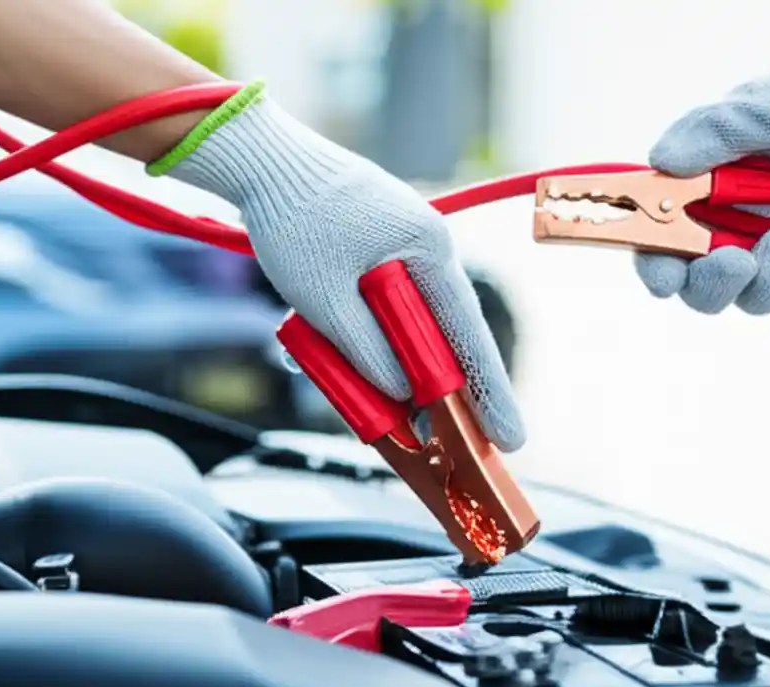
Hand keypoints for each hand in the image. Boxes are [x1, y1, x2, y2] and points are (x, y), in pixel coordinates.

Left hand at [157, 86, 523, 450]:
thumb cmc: (292, 219)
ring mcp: (401, 240)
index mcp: (429, 248)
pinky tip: (375, 370)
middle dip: (451, 389)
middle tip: (467, 444)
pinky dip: (385, 338)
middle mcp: (426, 242)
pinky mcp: (374, 243)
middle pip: (446, 330)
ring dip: (409, 365)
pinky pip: (390, 303)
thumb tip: (404, 397)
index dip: (489, 393)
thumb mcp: (325, 301)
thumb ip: (367, 352)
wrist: (259, 158)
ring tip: (413, 419)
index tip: (510, 438)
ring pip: (415, 319)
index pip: (468, 334)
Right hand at [637, 65, 769, 316]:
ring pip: (752, 298)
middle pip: (699, 285)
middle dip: (712, 283)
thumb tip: (662, 161)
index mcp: (707, 189)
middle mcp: (737, 227)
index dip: (655, 265)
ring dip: (767, 280)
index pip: (661, 240)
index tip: (665, 277)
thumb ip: (715, 131)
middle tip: (736, 262)